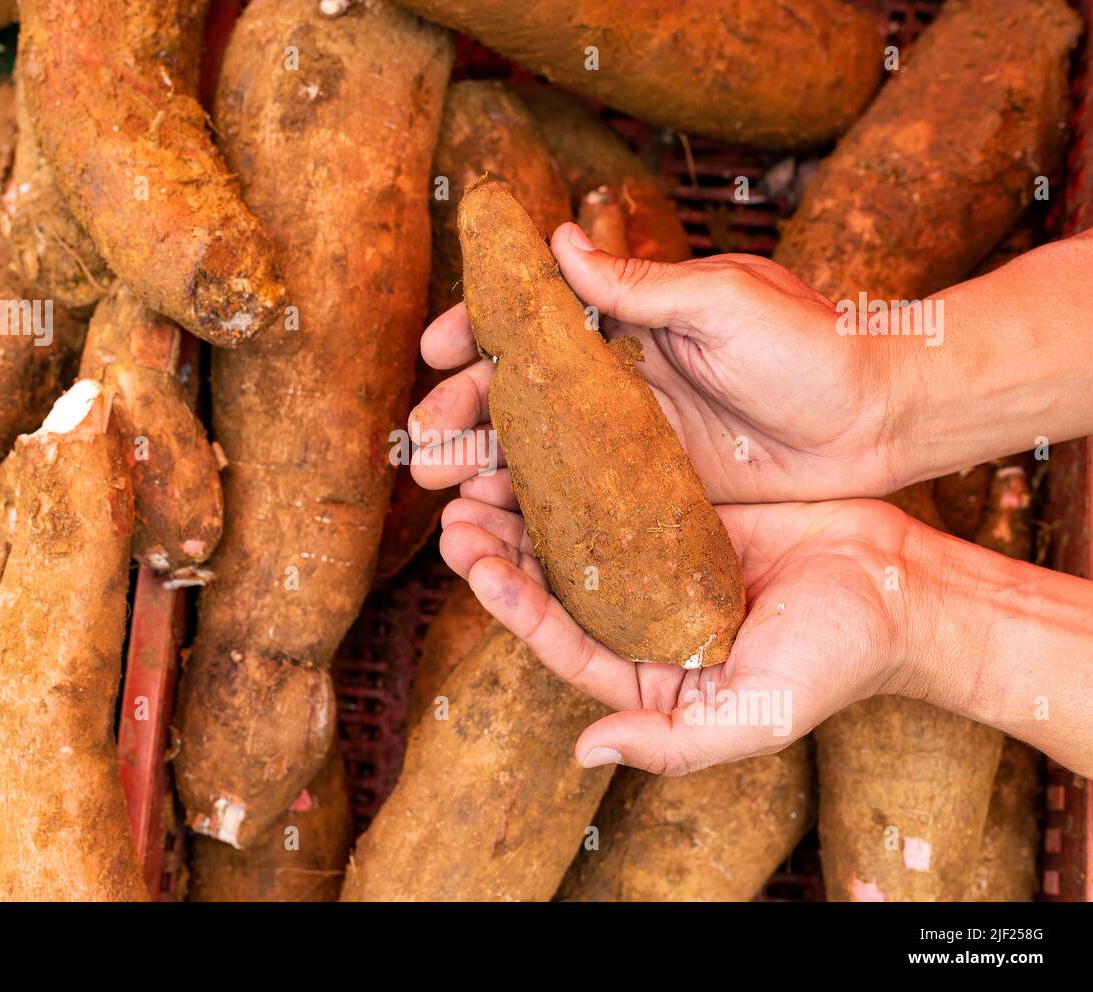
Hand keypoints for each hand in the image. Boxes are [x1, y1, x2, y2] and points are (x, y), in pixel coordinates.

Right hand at [409, 222, 902, 505]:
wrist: (877, 418)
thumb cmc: (811, 342)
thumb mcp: (724, 300)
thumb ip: (639, 285)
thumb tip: (559, 240)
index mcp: (631, 317)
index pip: (535, 320)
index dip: (479, 333)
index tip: (436, 351)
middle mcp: (620, 374)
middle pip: (521, 393)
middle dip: (462, 414)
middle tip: (420, 444)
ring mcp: (632, 434)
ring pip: (538, 450)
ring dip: (483, 465)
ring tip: (439, 488)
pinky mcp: (652, 485)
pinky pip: (580, 497)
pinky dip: (534, 508)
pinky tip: (495, 522)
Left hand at [439, 494, 920, 773]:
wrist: (900, 588)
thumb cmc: (835, 660)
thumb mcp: (755, 714)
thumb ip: (672, 743)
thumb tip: (584, 752)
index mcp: (649, 674)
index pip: (563, 641)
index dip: (514, 606)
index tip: (475, 566)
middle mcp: (642, 621)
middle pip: (554, 588)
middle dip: (500, 553)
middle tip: (456, 515)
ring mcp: (657, 565)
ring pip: (573, 537)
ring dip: (523, 510)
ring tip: (476, 477)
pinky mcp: (679, 514)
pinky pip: (616, 493)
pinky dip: (577, 474)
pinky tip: (541, 445)